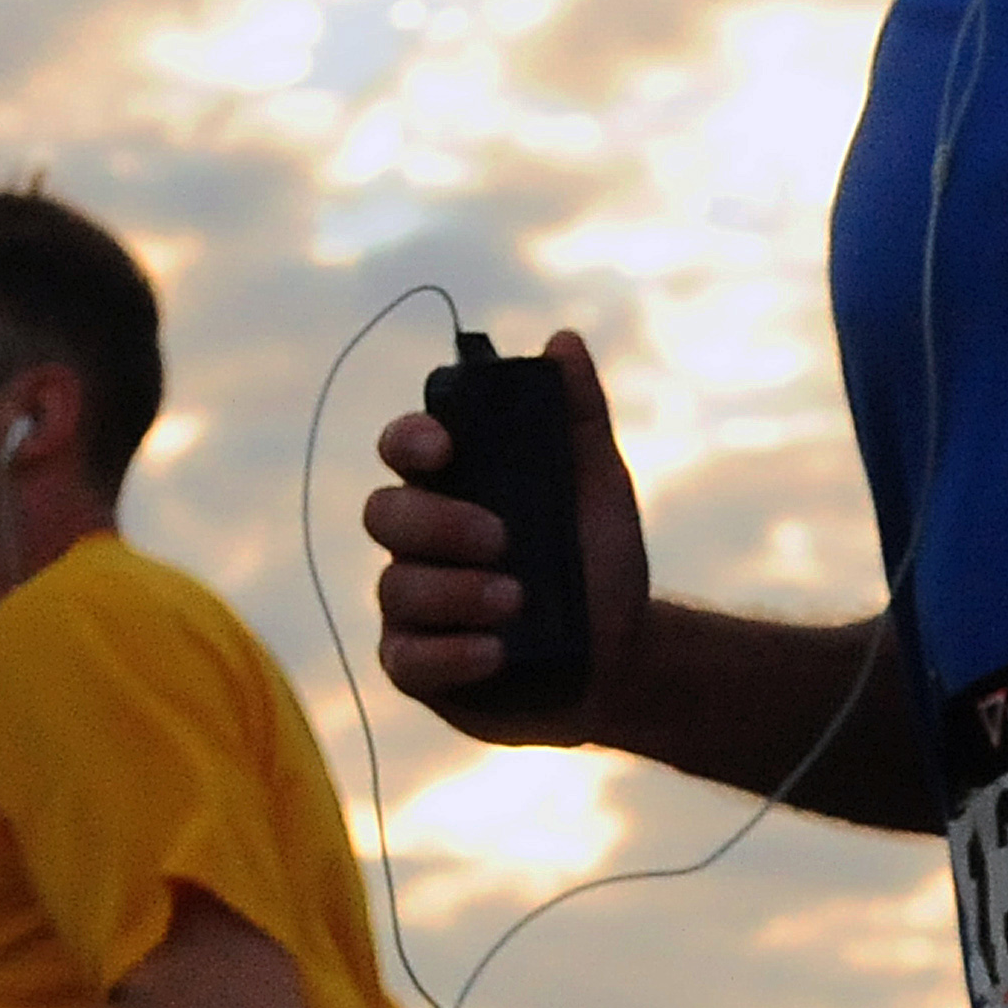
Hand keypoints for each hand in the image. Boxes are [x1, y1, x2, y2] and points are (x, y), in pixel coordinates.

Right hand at [362, 329, 654, 744]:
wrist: (623, 658)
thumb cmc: (599, 564)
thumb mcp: (600, 487)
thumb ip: (580, 416)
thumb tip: (563, 340)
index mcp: (453, 487)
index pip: (404, 448)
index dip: (410, 440)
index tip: (444, 447)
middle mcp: (420, 543)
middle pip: (384, 514)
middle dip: (438, 522)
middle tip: (503, 537)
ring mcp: (413, 606)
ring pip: (396, 586)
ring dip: (455, 590)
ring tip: (518, 600)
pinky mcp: (418, 667)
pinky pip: (407, 658)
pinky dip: (450, 653)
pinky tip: (495, 651)